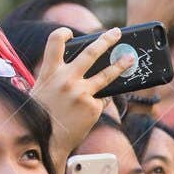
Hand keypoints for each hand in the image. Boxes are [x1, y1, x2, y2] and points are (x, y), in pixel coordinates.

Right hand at [30, 27, 132, 158]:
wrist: (46, 140)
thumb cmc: (41, 115)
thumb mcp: (42, 90)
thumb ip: (57, 77)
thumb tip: (80, 69)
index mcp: (49, 73)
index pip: (54, 43)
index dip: (63, 34)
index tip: (70, 32)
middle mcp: (66, 79)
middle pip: (91, 53)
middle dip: (106, 40)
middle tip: (117, 32)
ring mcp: (81, 92)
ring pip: (107, 74)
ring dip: (121, 65)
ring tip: (131, 59)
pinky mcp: (93, 106)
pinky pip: (102, 100)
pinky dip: (98, 103)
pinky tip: (88, 111)